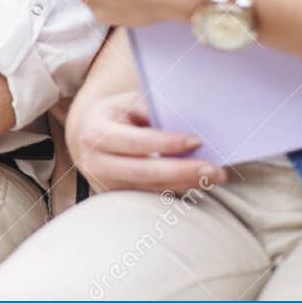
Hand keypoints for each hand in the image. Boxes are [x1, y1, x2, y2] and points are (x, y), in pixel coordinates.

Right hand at [66, 88, 226, 194]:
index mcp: (96, 132)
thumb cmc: (116, 116)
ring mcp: (105, 185)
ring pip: (152, 188)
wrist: (86, 138)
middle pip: (146, 172)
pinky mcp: (117, 198)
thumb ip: (151, 110)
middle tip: (215, 171)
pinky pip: (151, 196)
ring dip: (186, 183)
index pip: (137, 141)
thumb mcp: (127, 104)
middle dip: (183, 171)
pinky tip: (197, 182)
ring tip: (214, 177)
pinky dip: (176, 189)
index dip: (168, 143)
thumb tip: (187, 120)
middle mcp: (96, 163)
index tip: (198, 140)